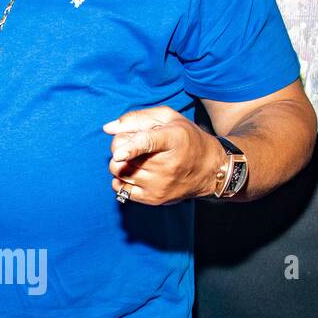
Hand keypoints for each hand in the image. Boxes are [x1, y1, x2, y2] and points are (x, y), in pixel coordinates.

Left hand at [102, 106, 224, 204]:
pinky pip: (121, 189)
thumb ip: (137, 118)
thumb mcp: (168, 118)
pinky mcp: (154, 199)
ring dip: (120, 162)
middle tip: (133, 143)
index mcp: (174, 139)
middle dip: (120, 145)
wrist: (209, 169)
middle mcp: (167, 165)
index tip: (118, 153)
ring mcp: (160, 185)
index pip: (149, 143)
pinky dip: (120, 179)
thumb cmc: (185, 138)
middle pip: (123, 156)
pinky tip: (133, 172)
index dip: (131, 147)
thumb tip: (108, 128)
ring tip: (136, 158)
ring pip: (119, 171)